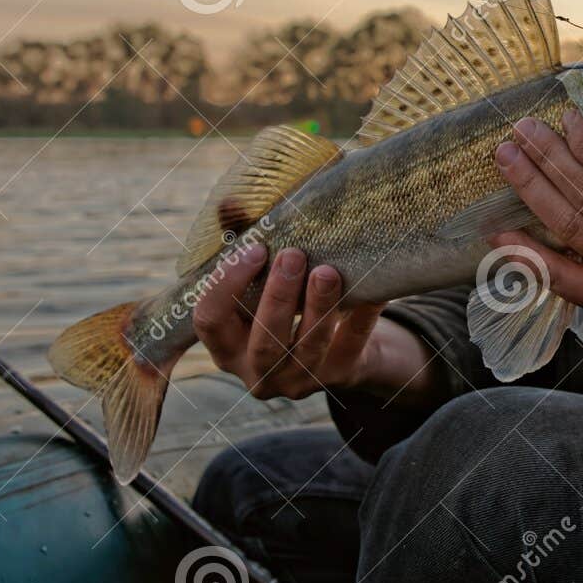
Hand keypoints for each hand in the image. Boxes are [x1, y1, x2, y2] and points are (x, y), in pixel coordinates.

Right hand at [193, 243, 413, 400]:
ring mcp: (301, 381)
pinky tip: (371, 290)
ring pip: (309, 348)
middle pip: (264, 342)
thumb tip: (231, 201)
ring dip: (318, 307)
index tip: (254, 248)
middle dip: (278, 298)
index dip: (226, 286)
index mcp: (228, 349)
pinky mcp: (340, 376)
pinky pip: (352, 346)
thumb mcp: (260, 285)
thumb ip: (243, 245)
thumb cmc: (286, 308)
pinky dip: (362, 318)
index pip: (210, 322)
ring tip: (328, 271)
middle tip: (293, 255)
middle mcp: (259, 373)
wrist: (341, 351)